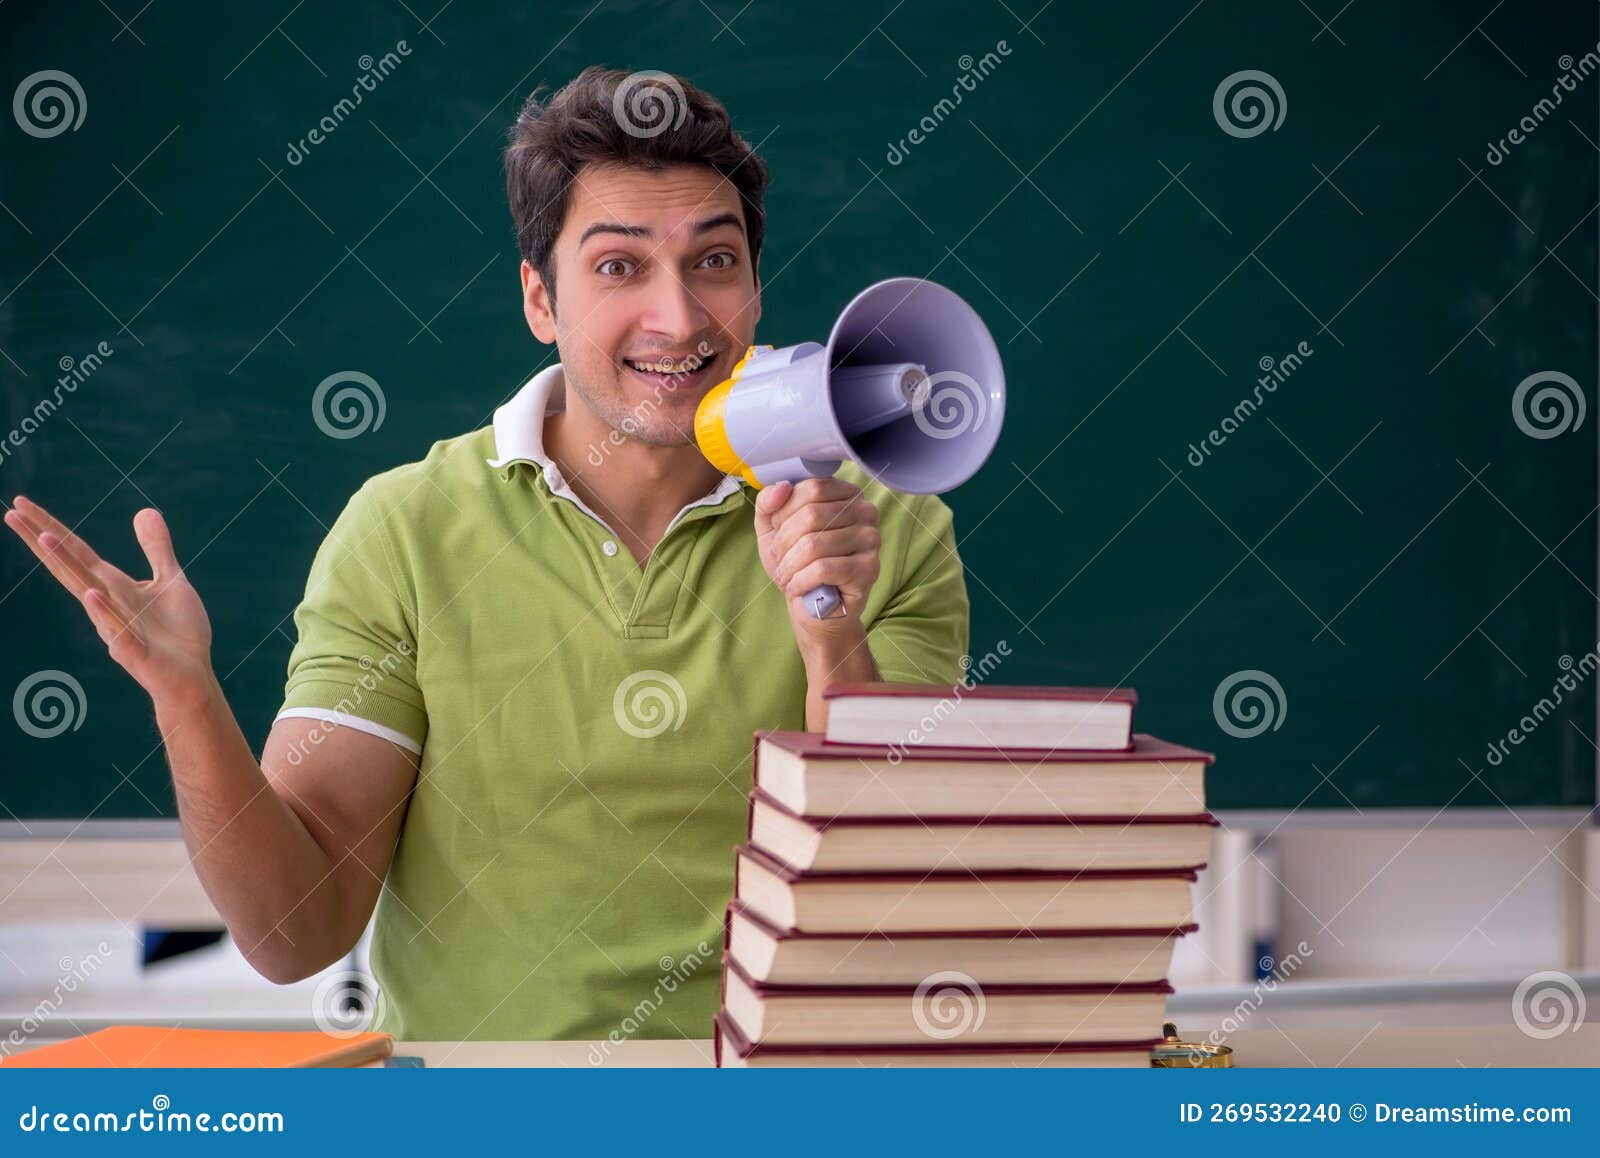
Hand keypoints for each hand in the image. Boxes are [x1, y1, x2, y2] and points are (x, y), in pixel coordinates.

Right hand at [4, 496, 216, 715]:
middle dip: (43, 540)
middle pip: (70, 567)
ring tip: (46, 538)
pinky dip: (105, 613)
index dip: (50, 527)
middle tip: (12, 512)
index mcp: (113, 586)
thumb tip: (144, 510)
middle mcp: (107, 604)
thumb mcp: (170, 580)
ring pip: (87, 594)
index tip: (21, 502)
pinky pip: (119, 631)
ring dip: (67, 567)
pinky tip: (92, 594)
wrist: (193, 676)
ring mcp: (117, 627)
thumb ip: (156, 548)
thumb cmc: (178, 632)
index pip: (76, 551)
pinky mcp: (135, 652)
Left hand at [753, 477, 880, 632]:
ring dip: (789, 564)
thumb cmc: (797, 562)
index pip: (812, 488)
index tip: (777, 530)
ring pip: (814, 543)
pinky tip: (796, 588)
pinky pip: (823, 569)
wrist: (813, 606)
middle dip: (784, 541)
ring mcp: (871, 539)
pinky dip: (800, 581)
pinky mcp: (868, 569)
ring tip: (786, 575)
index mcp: (846, 494)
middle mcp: (865, 511)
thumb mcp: (772, 528)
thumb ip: (769, 502)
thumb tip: (781, 488)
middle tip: (779, 558)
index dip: (784, 511)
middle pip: (811, 515)